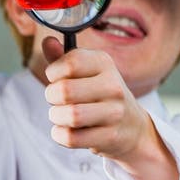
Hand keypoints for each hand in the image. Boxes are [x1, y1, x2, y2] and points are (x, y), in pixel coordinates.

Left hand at [42, 37, 179, 179]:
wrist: (132, 127)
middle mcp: (113, 86)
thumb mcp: (86, 71)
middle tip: (57, 100)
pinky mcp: (109, 136)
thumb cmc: (100, 95)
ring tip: (61, 115)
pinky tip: (64, 130)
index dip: (53, 72)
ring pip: (69, 115)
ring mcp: (114, 113)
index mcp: (104, 63)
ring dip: (56, 116)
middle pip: (64, 91)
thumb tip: (48, 41)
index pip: (69, 63)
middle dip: (51, 97)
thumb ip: (63, 58)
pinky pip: (71, 138)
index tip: (57, 78)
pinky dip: (60, 135)